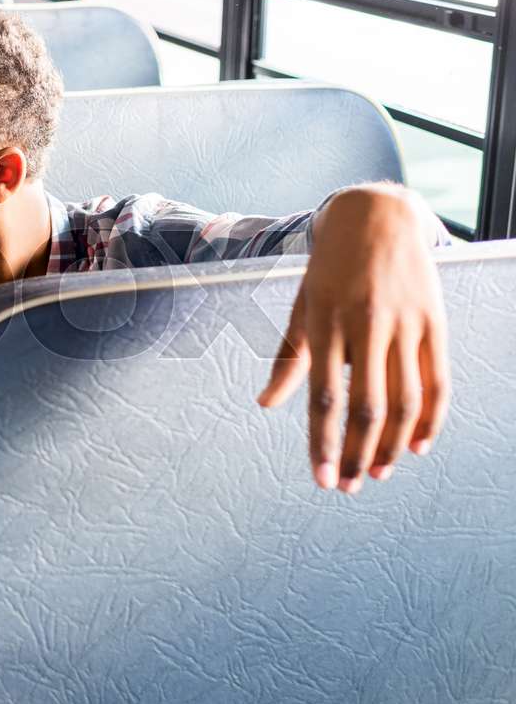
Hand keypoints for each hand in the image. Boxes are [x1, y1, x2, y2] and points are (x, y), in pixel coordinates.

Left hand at [259, 187, 449, 492]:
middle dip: (358, 454)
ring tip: (379, 472)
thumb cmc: (331, 268)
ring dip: (393, 444)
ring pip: (404, 399)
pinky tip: (419, 445)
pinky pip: (437, 380)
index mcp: (325, 323)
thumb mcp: (302, 306)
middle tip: (351, 486)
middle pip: (366, 406)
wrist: (378, 217)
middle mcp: (366, 325)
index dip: (323, 443)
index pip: (323, 397)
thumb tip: (265, 403)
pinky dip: (431, 417)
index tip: (322, 478)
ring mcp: (404, 324)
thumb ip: (288, 358)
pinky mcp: (434, 322)